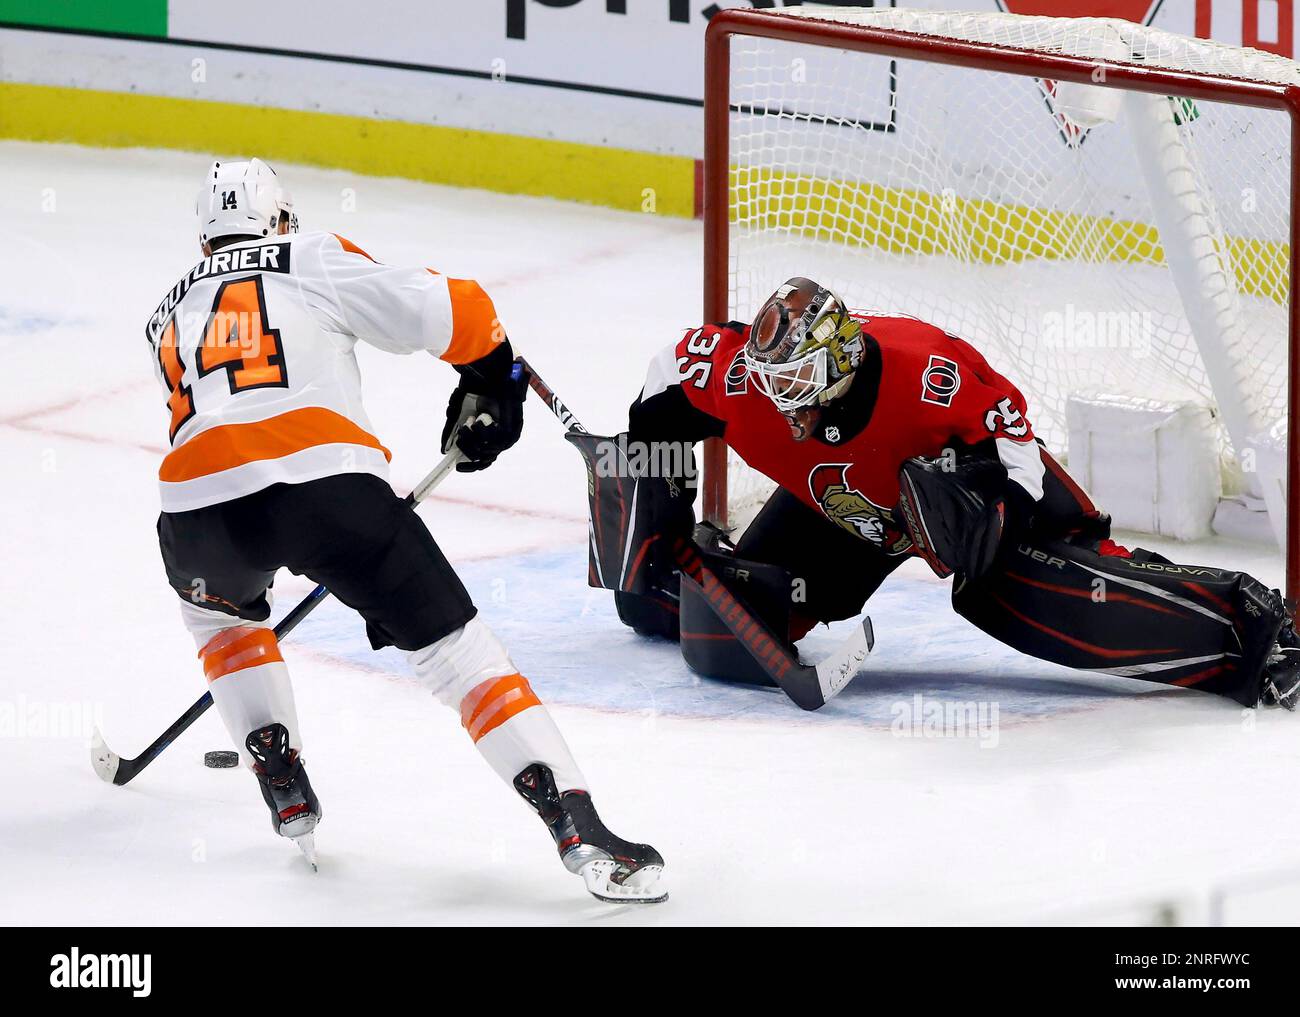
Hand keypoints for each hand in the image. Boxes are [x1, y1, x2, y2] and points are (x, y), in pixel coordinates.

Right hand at [441, 353, 525, 471]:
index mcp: (493, 435)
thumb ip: (452, 432)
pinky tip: (476, 420)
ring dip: (472, 439)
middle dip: (467, 449)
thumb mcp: (458, 413)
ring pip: (488, 452)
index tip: (456, 467)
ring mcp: (511, 434)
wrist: (486, 372)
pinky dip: (482, 431)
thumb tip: (444, 451)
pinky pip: (494, 440)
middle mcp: (504, 437)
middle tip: (459, 435)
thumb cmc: (475, 389)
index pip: (484, 460)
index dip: (470, 466)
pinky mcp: (514, 428)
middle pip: (485, 459)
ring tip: (467, 424)